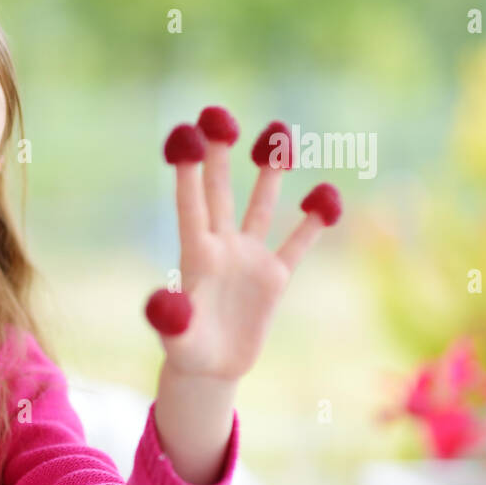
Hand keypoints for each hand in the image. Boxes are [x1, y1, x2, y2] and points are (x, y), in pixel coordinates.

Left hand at [145, 109, 341, 381]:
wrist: (210, 370)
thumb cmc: (185, 353)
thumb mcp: (176, 338)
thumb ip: (169, 318)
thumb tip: (160, 300)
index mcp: (195, 256)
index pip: (191, 204)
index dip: (188, 171)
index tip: (186, 133)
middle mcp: (221, 246)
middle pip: (221, 191)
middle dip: (220, 154)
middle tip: (218, 113)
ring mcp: (249, 257)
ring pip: (261, 203)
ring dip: (270, 170)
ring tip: (278, 132)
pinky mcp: (275, 275)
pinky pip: (298, 241)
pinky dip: (313, 220)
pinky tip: (325, 194)